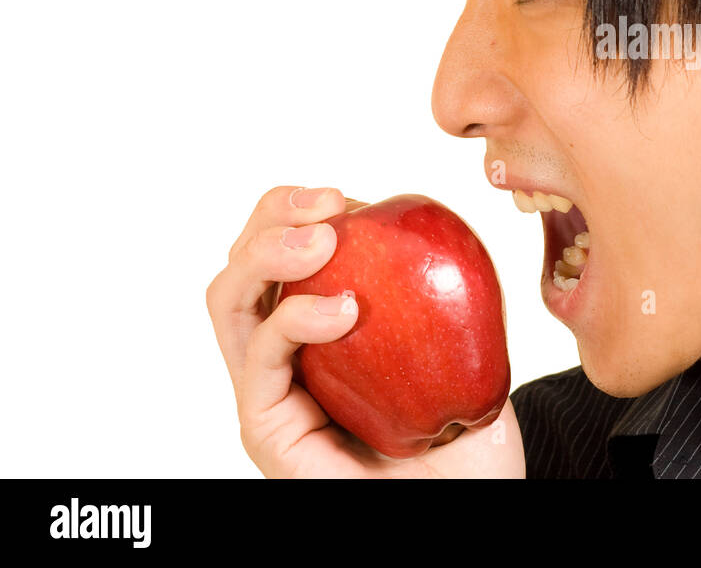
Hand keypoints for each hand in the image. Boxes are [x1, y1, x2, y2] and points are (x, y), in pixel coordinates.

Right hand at [206, 185, 524, 476]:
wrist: (471, 505)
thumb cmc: (469, 435)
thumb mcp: (464, 341)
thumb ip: (441, 289)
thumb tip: (433, 224)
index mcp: (317, 330)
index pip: (283, 251)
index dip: (298, 209)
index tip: (348, 196)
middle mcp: (282, 358)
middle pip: (244, 265)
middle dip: (272, 216)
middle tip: (330, 202)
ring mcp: (270, 393)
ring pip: (230, 302)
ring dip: (267, 253)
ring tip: (324, 239)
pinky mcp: (268, 432)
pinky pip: (260, 362)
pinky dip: (293, 319)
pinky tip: (343, 309)